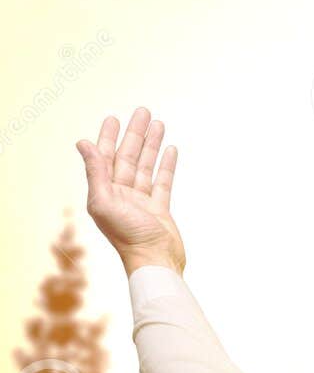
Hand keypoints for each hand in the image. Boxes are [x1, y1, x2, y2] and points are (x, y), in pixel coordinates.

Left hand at [76, 108, 186, 274]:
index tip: (114, 119)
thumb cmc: (128, 236)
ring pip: (146, 166)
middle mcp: (121, 194)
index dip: (108, 137)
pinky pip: (162, 182)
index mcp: (104, 192)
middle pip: (128, 157)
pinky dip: (166, 165)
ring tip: (159, 124)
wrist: (155, 260)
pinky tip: (170, 150)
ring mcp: (141, 201)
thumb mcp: (105, 202)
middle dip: (135, 134)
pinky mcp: (160, 208)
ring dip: (152, 145)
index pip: (105, 158)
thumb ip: (96, 172)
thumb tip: (84, 144)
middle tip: (143, 112)